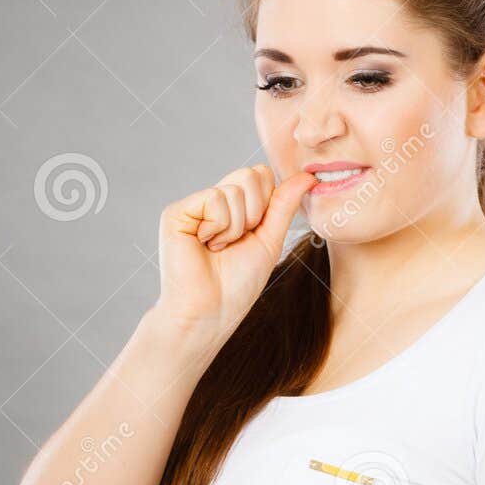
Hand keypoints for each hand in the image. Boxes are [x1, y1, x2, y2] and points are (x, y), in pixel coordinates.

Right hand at [154, 165, 315, 347]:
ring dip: (236, 226)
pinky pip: (214, 198)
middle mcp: (213, 201)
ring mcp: (194, 205)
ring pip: (235, 188)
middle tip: (236, 241)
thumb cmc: (239, 283)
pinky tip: (205, 245)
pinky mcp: (176, 212)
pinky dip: (219, 226)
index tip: (254, 234)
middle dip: (255, 213)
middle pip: (251, 174)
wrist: (212, 311)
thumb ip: (284, 205)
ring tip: (219, 248)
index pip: (262, 175)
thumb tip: (308, 176)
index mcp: (235, 206)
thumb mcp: (270, 240)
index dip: (268, 204)